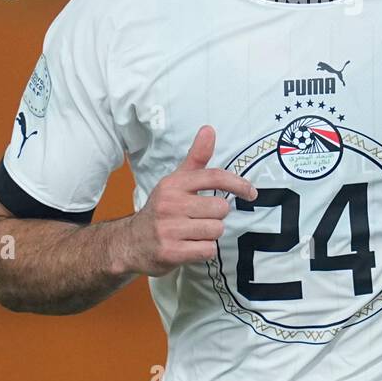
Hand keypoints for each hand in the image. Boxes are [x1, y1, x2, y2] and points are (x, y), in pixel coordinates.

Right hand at [124, 125, 256, 276]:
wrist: (130, 242)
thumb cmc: (162, 209)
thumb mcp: (176, 181)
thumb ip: (196, 158)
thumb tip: (209, 129)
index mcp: (174, 184)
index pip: (214, 177)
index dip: (237, 184)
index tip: (251, 192)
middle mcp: (170, 204)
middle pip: (220, 209)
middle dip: (216, 216)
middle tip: (200, 219)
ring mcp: (169, 229)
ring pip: (216, 230)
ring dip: (210, 234)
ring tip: (193, 233)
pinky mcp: (171, 252)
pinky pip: (207, 250)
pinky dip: (204, 250)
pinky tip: (190, 246)